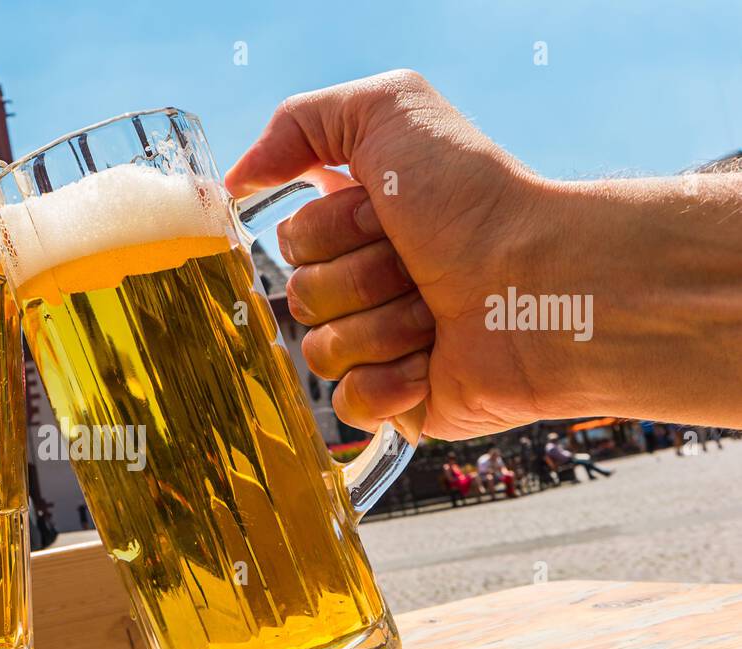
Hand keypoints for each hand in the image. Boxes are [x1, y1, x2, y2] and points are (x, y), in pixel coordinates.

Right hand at [227, 70, 556, 439]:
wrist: (542, 282)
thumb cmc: (476, 199)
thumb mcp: (388, 111)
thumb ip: (300, 122)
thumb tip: (239, 180)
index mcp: (361, 225)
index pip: (290, 240)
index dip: (331, 227)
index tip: (385, 212)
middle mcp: (368, 282)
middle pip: (298, 297)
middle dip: (359, 277)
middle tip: (419, 265)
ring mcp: (382, 344)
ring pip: (321, 351)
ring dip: (382, 326)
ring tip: (437, 311)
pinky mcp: (399, 402)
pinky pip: (347, 404)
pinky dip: (389, 383)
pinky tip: (431, 361)